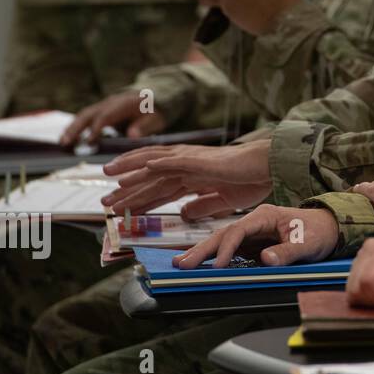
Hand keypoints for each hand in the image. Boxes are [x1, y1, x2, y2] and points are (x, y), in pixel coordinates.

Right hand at [61, 91, 166, 145]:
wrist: (151, 99)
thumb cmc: (153, 111)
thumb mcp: (154, 119)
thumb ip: (144, 127)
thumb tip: (132, 136)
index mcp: (122, 104)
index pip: (105, 116)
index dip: (96, 129)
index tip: (89, 142)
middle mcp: (109, 103)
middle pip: (88, 114)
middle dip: (76, 128)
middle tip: (65, 143)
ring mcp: (102, 106)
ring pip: (83, 116)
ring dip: (72, 128)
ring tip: (63, 143)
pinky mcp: (99, 111)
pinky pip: (85, 118)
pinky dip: (75, 128)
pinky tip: (69, 140)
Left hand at [100, 139, 273, 219]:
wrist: (268, 166)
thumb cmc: (252, 179)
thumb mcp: (223, 199)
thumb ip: (202, 205)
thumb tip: (183, 213)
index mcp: (192, 176)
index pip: (158, 188)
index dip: (138, 198)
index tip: (120, 207)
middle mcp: (187, 166)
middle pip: (149, 177)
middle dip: (126, 189)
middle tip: (105, 201)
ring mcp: (193, 160)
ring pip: (155, 166)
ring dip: (132, 172)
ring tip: (110, 178)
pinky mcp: (202, 160)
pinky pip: (176, 160)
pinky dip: (159, 162)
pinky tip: (144, 166)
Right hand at [175, 203, 338, 267]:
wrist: (329, 228)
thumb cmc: (319, 232)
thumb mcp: (308, 244)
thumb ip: (287, 252)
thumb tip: (265, 260)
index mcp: (266, 215)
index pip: (239, 230)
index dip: (226, 248)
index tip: (217, 265)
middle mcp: (254, 221)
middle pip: (223, 234)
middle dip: (202, 249)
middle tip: (181, 264)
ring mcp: (252, 232)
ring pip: (222, 240)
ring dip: (202, 253)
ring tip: (180, 264)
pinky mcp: (252, 242)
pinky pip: (229, 249)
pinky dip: (213, 256)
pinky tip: (198, 265)